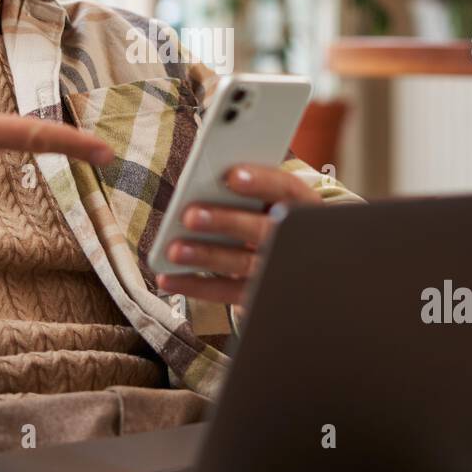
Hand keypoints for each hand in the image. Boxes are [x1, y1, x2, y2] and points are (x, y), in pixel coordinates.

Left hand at [156, 163, 321, 317]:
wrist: (302, 273)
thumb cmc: (269, 217)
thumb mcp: (270, 201)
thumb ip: (247, 191)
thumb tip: (203, 182)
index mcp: (301, 206)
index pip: (287, 189)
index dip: (262, 182)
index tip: (231, 176)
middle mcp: (294, 239)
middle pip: (264, 230)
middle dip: (226, 222)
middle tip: (190, 215)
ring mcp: (277, 271)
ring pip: (242, 264)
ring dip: (206, 256)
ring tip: (174, 249)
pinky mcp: (258, 296)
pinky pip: (225, 293)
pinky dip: (195, 286)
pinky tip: (168, 277)